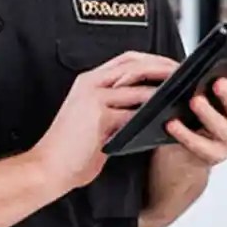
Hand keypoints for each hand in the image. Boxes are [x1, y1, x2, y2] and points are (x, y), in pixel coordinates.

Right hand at [27, 51, 178, 191]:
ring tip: (177, 96)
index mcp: (88, 81)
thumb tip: (144, 103)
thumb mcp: (90, 117)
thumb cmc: (69, 148)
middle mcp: (90, 84)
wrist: (47, 167)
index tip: (168, 66)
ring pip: (137, 87)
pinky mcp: (99, 116)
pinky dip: (150, 115)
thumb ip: (114, 106)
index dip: (150, 60)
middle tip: (180, 75)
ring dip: (160, 91)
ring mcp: (94, 98)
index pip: (125, 59)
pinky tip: (162, 119)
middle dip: (161, 67)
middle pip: (134, 64)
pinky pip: (133, 112)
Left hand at [165, 45, 226, 166]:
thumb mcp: (215, 91)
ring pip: (224, 130)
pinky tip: (173, 122)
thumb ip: (223, 76)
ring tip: (195, 101)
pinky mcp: (213, 156)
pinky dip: (186, 134)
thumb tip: (216, 56)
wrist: (188, 153)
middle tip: (219, 82)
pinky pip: (200, 146)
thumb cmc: (204, 112)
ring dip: (209, 115)